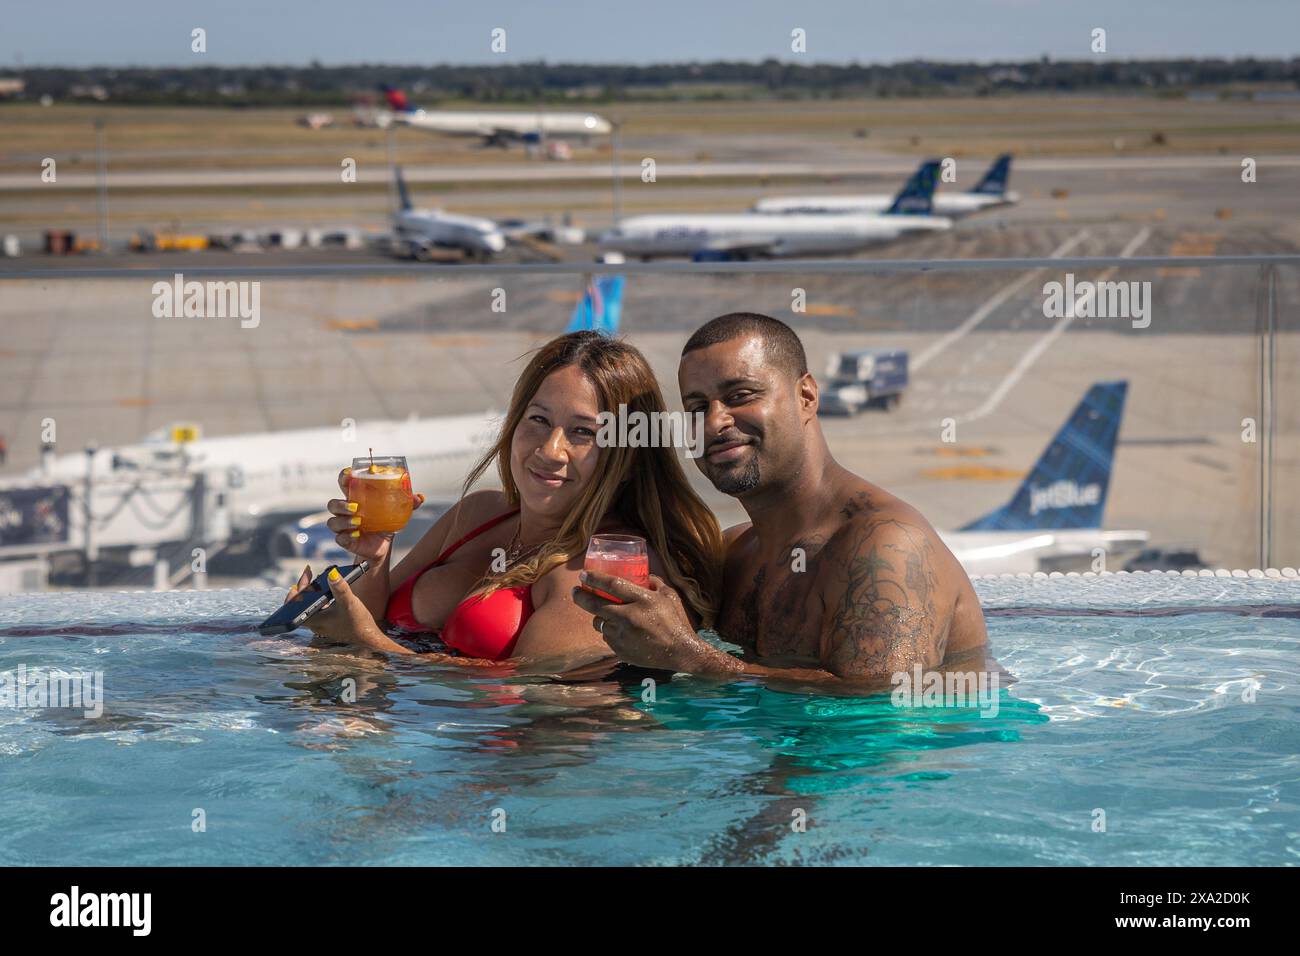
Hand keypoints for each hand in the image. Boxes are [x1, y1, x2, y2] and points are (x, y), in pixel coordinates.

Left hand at [281, 564, 384, 644]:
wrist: (370, 638)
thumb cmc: (359, 622)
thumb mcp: (349, 602)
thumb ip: (340, 588)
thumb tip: (331, 573)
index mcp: (315, 621)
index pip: (294, 608)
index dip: (293, 594)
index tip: (299, 581)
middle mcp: (316, 624)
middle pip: (301, 604)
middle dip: (304, 587)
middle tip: (309, 572)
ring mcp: (322, 624)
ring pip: (310, 605)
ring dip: (311, 592)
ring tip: (315, 579)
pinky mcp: (329, 622)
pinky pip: (318, 608)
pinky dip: (319, 597)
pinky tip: (326, 591)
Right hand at [326, 467, 424, 562]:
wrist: (383, 546)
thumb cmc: (386, 522)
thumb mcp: (397, 511)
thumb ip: (408, 503)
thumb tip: (420, 497)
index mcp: (356, 498)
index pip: (344, 483)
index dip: (343, 477)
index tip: (349, 474)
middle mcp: (346, 511)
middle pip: (332, 503)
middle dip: (340, 504)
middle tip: (355, 506)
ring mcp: (344, 526)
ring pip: (332, 521)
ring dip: (344, 520)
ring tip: (358, 521)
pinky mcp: (345, 540)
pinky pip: (339, 538)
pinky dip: (347, 536)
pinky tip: (356, 535)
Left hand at [572, 572, 738, 674]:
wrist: (680, 652)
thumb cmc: (676, 621)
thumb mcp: (669, 595)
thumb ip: (655, 582)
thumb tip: (643, 574)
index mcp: (643, 600)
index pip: (613, 585)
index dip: (595, 578)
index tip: (583, 574)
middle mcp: (629, 617)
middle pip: (596, 605)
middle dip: (581, 596)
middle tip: (575, 591)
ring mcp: (623, 635)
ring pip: (599, 622)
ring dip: (599, 616)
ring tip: (605, 613)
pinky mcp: (620, 650)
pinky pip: (607, 637)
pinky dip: (610, 632)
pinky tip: (620, 630)